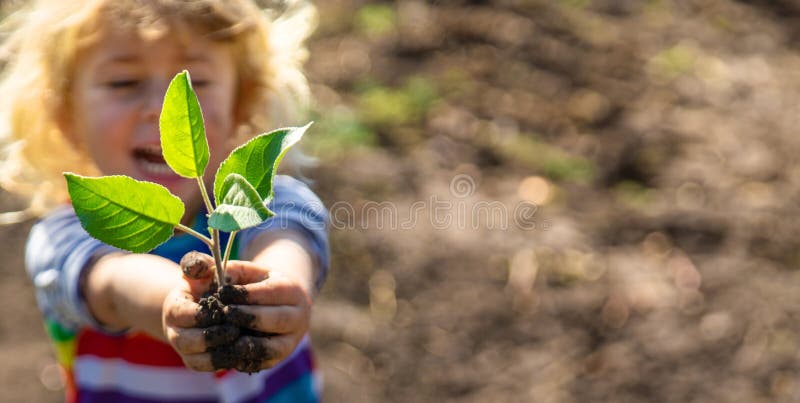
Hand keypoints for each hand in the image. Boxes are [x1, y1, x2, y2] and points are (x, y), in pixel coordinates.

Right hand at [162, 252, 238, 370]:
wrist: (206, 303)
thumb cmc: (208, 283)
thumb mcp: (204, 271)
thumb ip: (200, 265)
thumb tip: (199, 266)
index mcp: (174, 307)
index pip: (184, 314)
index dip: (205, 313)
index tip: (227, 308)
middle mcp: (174, 331)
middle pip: (187, 342)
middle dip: (214, 336)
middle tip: (237, 328)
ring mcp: (184, 350)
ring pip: (198, 360)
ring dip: (221, 352)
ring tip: (243, 342)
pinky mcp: (197, 362)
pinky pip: (209, 368)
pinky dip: (226, 362)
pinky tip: (244, 352)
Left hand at [162, 252, 311, 372]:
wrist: (279, 302)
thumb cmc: (253, 284)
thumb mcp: (241, 271)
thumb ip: (219, 267)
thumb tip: (192, 268)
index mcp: (291, 289)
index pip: (270, 291)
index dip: (245, 294)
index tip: (221, 293)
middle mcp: (299, 315)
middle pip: (275, 319)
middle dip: (247, 317)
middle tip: (223, 314)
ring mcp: (293, 338)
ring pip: (272, 346)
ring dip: (247, 344)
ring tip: (224, 337)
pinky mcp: (283, 355)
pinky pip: (265, 362)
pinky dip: (247, 359)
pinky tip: (228, 352)